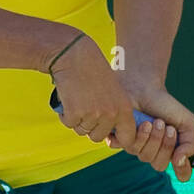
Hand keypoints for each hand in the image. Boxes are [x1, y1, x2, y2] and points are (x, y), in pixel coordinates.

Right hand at [51, 34, 142, 152]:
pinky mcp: (75, 113)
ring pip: (81, 130)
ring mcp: (93, 115)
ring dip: (76, 119)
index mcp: (124, 108)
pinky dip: (65, 114)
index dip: (116, 139)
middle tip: (84, 108)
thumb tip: (110, 133)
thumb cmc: (92, 70)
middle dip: (89, 127)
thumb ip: (114, 111)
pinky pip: (68, 124)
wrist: (73, 54)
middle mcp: (111, 114)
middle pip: (98, 137)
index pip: (128, 138)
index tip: (108, 135)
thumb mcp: (113, 90)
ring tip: (76, 99)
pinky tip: (67, 99)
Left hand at [116, 82, 193, 182]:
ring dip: (152, 138)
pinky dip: (137, 134)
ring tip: (155, 121)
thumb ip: (190, 143)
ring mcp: (136, 147)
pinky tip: (141, 122)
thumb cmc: (165, 105)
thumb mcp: (187, 122)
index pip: (180, 172)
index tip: (180, 159)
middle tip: (167, 127)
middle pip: (159, 164)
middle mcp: (153, 152)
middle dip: (165, 145)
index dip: (182, 170)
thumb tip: (180, 161)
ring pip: (144, 156)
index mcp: (171, 151)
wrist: (144, 88)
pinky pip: (128, 147)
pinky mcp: (120, 139)